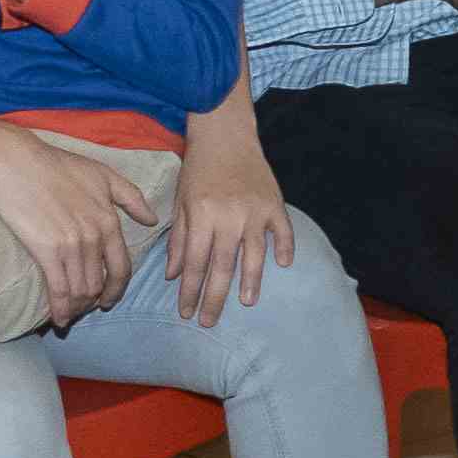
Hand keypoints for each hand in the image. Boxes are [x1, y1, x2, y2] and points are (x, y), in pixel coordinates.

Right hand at [0, 127, 153, 325]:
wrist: (14, 161)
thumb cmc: (56, 165)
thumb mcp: (102, 174)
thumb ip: (131, 198)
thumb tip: (153, 220)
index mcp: (109, 222)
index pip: (121, 268)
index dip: (116, 289)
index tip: (108, 299)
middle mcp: (95, 237)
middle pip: (100, 284)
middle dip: (93, 302)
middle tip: (83, 309)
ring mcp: (71, 246)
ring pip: (81, 290)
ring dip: (76, 308)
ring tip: (69, 314)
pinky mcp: (46, 251)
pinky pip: (59, 289)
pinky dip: (60, 308)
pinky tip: (57, 319)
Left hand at [167, 138, 299, 320]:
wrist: (225, 135)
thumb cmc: (198, 170)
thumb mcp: (181, 202)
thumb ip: (179, 239)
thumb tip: (173, 275)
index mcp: (201, 215)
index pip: (195, 263)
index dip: (190, 291)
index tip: (186, 312)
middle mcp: (229, 216)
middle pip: (222, 267)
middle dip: (214, 298)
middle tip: (209, 321)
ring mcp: (255, 211)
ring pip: (253, 255)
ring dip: (250, 281)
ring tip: (247, 303)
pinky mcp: (274, 204)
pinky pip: (283, 232)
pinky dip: (285, 248)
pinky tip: (283, 265)